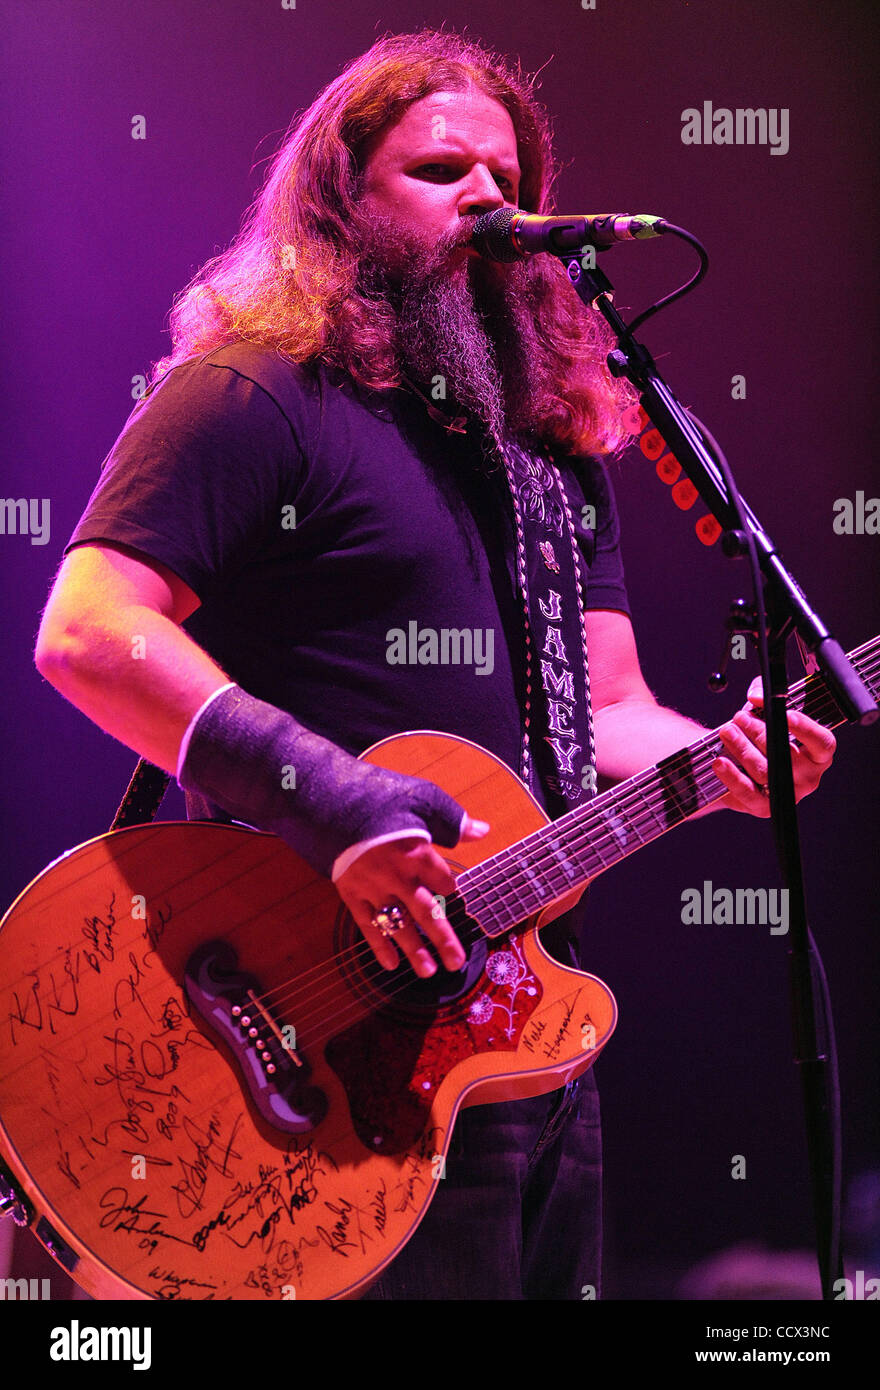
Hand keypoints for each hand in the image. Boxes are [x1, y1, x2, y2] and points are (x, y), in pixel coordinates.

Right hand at [335, 813, 490, 976]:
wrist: (327, 802)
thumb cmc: (376, 796)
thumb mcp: (422, 798)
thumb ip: (452, 819)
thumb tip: (482, 831)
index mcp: (418, 854)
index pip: (444, 881)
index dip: (452, 889)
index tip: (456, 895)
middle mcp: (399, 877)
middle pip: (427, 913)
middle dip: (443, 939)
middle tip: (456, 962)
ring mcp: (374, 888)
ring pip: (398, 925)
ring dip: (414, 950)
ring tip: (428, 972)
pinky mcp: (351, 893)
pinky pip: (367, 924)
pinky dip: (378, 945)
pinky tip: (390, 964)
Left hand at [712, 678, 836, 816]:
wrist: (741, 765)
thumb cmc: (761, 737)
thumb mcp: (766, 713)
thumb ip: (764, 695)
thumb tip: (757, 694)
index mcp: (818, 753)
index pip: (822, 742)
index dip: (805, 728)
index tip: (785, 713)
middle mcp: (808, 776)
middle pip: (785, 754)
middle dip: (759, 731)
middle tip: (740, 718)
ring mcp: (787, 794)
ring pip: (764, 770)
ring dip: (741, 748)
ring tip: (727, 732)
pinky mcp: (764, 807)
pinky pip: (748, 792)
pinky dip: (731, 776)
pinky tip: (720, 761)